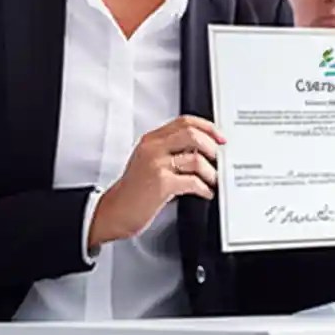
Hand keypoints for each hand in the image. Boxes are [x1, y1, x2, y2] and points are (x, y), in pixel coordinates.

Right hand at [87, 116, 224, 249]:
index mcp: (151, 140)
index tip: (220, 137)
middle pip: (191, 134)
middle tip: (219, 158)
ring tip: (212, 180)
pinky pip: (193, 181)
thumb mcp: (148, 161)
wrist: (114, 212)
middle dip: (212, 146)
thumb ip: (170, 150)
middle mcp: (153, 149)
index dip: (207, 127)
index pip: (184, 121)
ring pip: (195, 159)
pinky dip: (205, 188)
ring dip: (211, 172)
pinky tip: (206, 192)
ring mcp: (156, 165)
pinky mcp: (161, 184)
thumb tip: (202, 147)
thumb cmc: (134, 191)